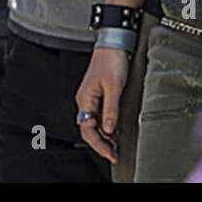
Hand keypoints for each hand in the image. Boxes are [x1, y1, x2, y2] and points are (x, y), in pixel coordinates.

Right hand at [76, 47, 128, 162]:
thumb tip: (108, 130)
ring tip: (116, 147)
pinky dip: (106, 127)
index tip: (110, 153)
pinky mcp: (98, 96)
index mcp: (85, 99)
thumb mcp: (114, 88)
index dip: (99, 143)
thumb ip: (110, 110)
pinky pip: (99, 117)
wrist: (113, 46)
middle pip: (88, 128)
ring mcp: (91, 98)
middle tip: (113, 155)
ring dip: (104, 137)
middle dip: (100, 144)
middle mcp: (85, 100)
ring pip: (94, 124)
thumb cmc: (111, 63)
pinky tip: (114, 133)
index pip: (87, 128)